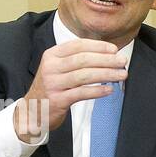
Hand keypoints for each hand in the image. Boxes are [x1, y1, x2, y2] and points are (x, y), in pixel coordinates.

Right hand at [13, 38, 127, 142]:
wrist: (32, 110)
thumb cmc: (52, 88)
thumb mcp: (58, 69)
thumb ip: (76, 61)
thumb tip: (107, 55)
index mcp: (52, 55)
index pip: (78, 45)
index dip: (98, 46)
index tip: (114, 49)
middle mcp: (51, 67)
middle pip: (83, 59)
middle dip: (106, 60)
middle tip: (122, 61)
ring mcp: (53, 83)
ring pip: (84, 75)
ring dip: (106, 74)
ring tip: (122, 75)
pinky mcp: (58, 100)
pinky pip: (81, 93)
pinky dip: (98, 91)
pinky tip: (110, 90)